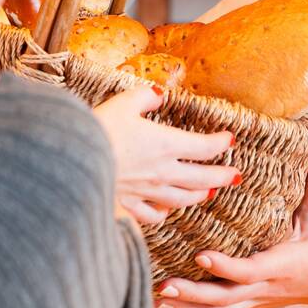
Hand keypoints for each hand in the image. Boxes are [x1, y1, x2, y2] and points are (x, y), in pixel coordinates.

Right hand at [93, 85, 238, 226]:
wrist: (72, 162)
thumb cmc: (98, 129)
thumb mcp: (124, 102)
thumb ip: (146, 96)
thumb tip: (160, 92)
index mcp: (166, 144)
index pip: (205, 147)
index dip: (221, 142)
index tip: (230, 139)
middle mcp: (162, 172)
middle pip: (201, 178)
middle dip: (221, 176)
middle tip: (235, 175)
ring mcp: (145, 192)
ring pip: (182, 199)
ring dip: (198, 195)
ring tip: (208, 194)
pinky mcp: (127, 206)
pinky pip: (153, 215)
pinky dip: (164, 213)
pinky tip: (166, 210)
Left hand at [152, 129, 307, 307]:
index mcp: (283, 262)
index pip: (251, 270)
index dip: (226, 266)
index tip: (200, 255)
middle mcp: (266, 285)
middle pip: (226, 299)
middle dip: (194, 294)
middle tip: (164, 282)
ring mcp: (256, 298)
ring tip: (157, 297)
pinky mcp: (249, 303)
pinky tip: (166, 304)